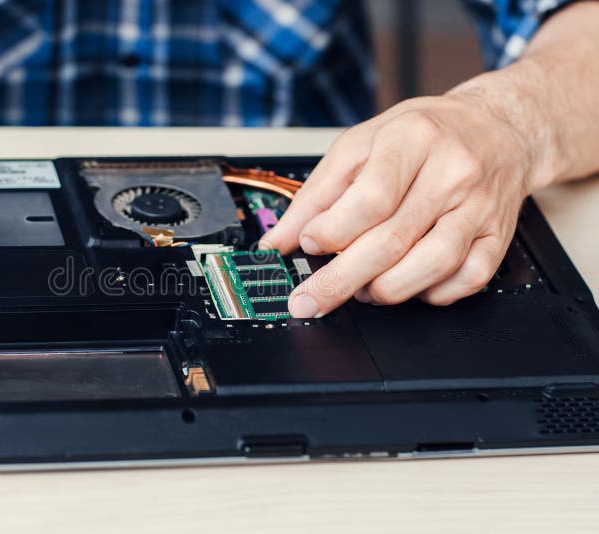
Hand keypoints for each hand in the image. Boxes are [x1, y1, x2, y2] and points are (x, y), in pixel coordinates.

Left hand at [262, 91, 547, 317]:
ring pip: (433, 264)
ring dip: (387, 290)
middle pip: (394, 239)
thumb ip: (317, 194)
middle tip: (310, 299)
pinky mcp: (499, 234)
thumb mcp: (359, 145)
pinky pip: (469, 278)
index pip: (372, 198)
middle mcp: (452, 171)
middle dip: (342, 279)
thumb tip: (278, 241)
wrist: (495, 127)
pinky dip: (432, 294)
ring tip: (362, 291)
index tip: (309, 245)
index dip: (335, 230)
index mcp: (412, 139)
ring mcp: (480, 206)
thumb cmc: (421, 134)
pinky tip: (409, 287)